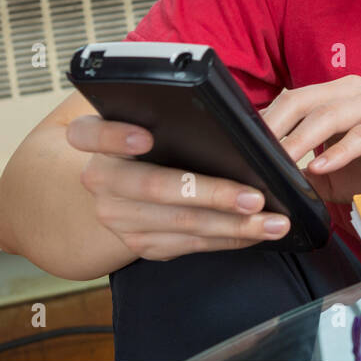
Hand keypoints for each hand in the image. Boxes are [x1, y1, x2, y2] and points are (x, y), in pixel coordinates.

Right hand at [67, 114, 291, 261]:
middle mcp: (101, 180)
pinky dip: (228, 239)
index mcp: (94, 139)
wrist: (120, 189)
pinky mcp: (139, 244)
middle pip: (154, 187)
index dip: (115, 136)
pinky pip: (189, 244)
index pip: (88, 134)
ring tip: (272, 222)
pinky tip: (256, 232)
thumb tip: (232, 116)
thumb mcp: (149, 121)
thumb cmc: (152, 141)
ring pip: (180, 223)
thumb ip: (169, 116)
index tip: (146, 137)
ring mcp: (118, 218)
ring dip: (232, 226)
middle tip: (255, 198)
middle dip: (212, 194)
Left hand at [261, 75, 360, 203]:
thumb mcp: (339, 173)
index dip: (262, 121)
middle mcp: (356, 91)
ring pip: (330, 113)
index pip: (289, 101)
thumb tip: (266, 180)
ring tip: (280, 161)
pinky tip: (321, 166)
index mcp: (337, 95)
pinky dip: (340, 149)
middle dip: (274, 126)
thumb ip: (305, 171)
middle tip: (250, 152)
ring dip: (301, 138)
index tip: (236, 146)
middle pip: (302, 99)